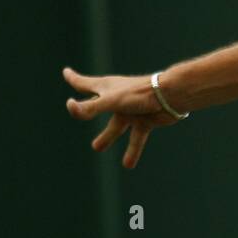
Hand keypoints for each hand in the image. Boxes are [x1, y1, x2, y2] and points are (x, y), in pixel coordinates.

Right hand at [62, 66, 183, 168]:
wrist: (171, 96)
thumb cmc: (140, 93)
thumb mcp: (110, 101)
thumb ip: (89, 107)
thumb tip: (70, 107)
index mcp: (106, 88)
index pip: (84, 83)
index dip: (74, 79)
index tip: (66, 72)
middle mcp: (117, 99)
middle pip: (98, 106)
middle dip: (88, 110)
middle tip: (80, 114)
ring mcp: (131, 110)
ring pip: (117, 126)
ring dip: (108, 137)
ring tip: (97, 148)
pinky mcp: (145, 120)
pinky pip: (137, 139)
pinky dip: (133, 151)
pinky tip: (127, 165)